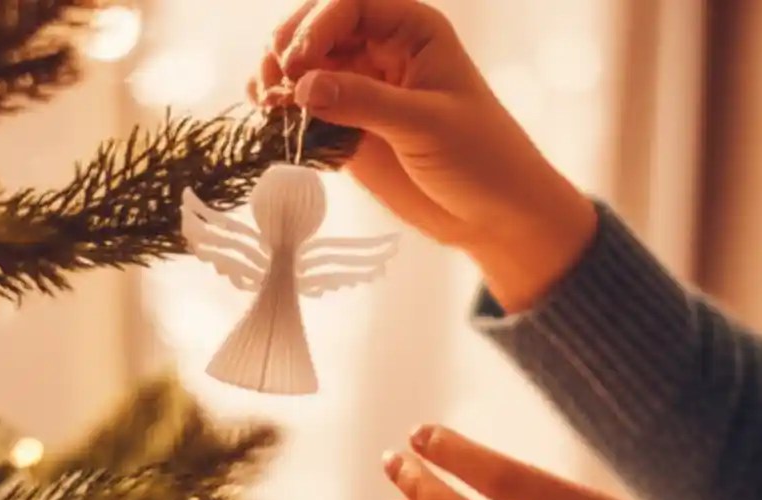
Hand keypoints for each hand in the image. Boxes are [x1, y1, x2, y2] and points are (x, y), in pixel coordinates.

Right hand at [254, 0, 597, 310]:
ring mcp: (362, 89)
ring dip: (277, 76)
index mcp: (412, 31)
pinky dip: (282, 109)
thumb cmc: (481, 159)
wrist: (496, 216)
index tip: (297, 63)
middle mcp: (382, 51)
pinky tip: (267, 118)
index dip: (316, 24)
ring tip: (265, 102)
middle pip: (317, 27)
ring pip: (305, 66)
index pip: (349, 3)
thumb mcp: (427, 125)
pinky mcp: (349, 127)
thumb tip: (302, 87)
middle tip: (273, 82)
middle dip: (288, 46)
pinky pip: (306, 107)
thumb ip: (365, 102)